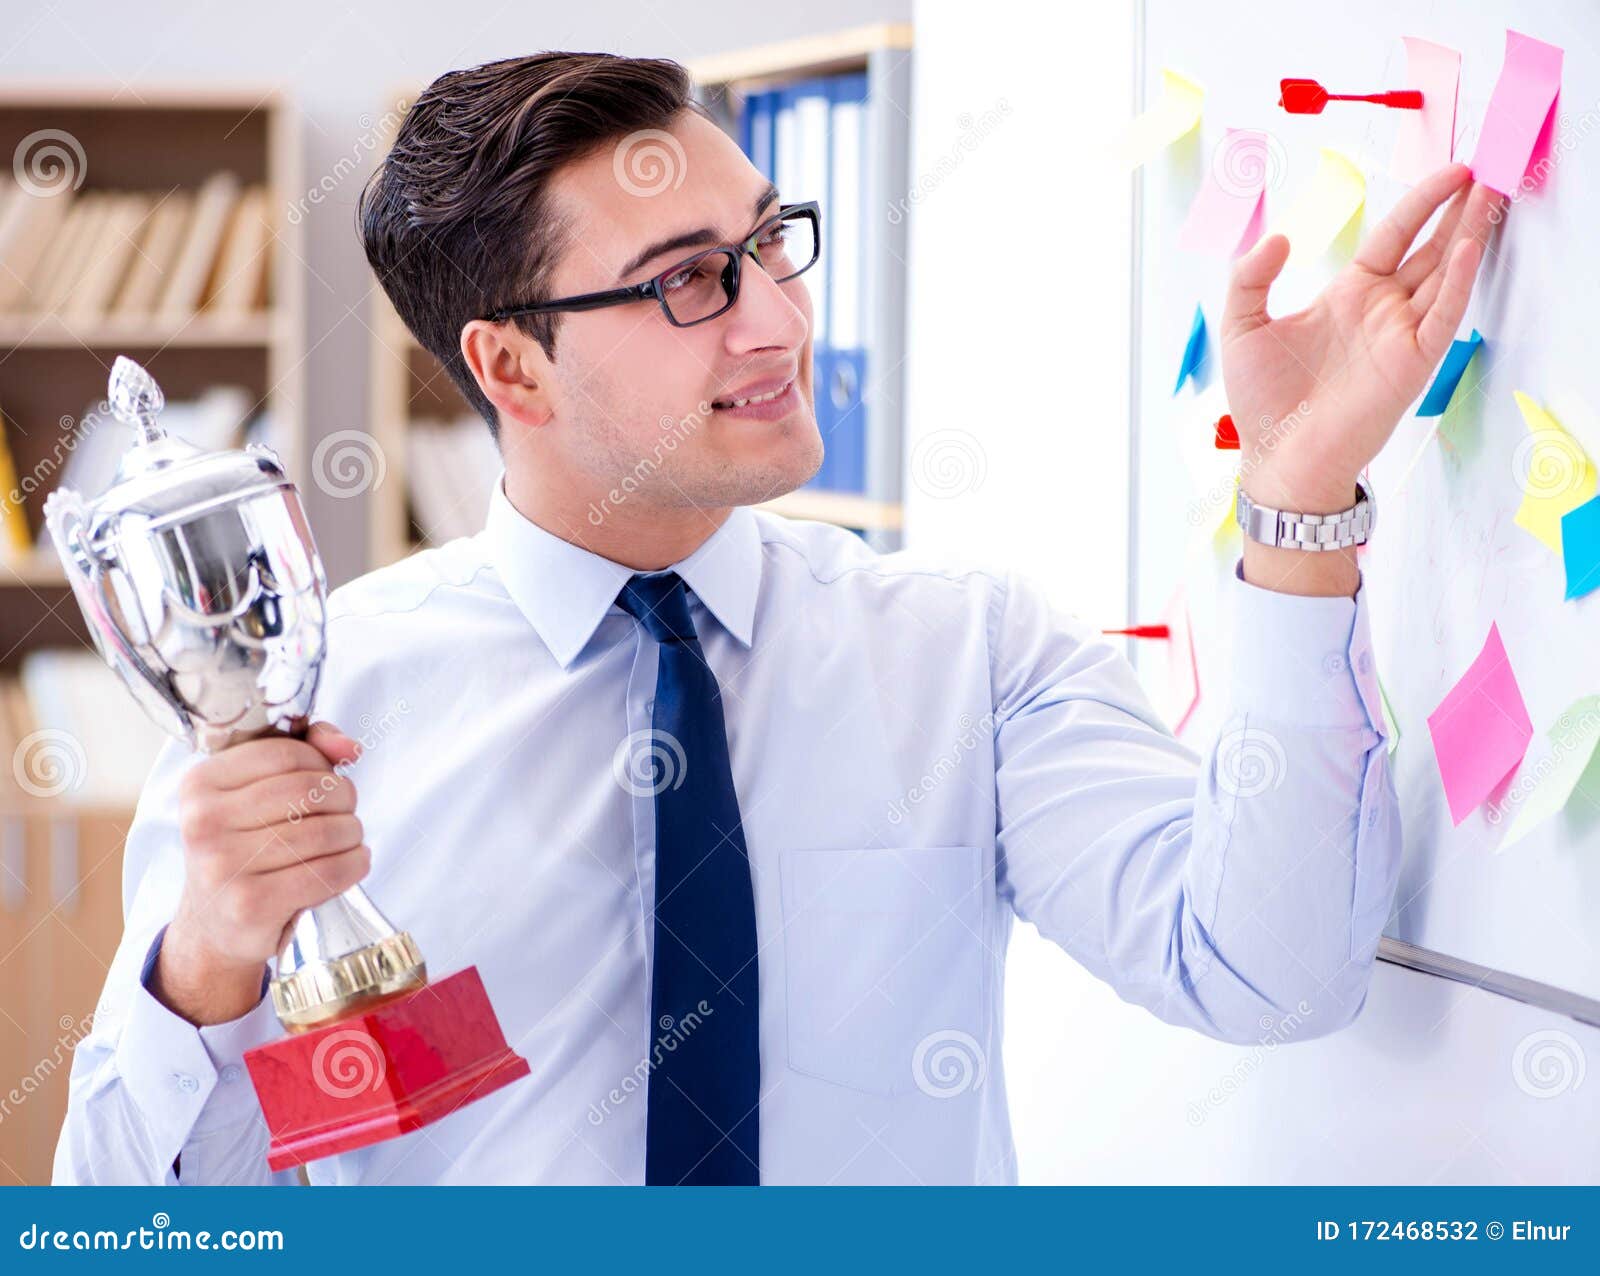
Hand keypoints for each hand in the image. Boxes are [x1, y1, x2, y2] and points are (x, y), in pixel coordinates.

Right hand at [152, 722, 368, 1025]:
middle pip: (309, 790)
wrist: (214, 926)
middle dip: (344, 798)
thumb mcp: (258, 792)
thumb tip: (348, 746)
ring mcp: (223, 866)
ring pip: (324, 831)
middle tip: (344, 812)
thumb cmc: (244, 849)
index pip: (285, 753)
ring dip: (352, 833)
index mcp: (200, 784)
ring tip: (348, 839)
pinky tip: (353, 862)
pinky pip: (326, 872)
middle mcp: (203, 823)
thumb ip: (306, 752)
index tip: (326, 780)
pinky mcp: (250, 904)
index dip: (322, 763)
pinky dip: (355, 864)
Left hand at [1221, 162, 1503, 512]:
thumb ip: (1251, 277)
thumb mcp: (1242, 326)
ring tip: (1494, 193)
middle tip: (1488, 168)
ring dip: (1471, 234)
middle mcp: (1382, 310)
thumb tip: (1281, 238)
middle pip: (1431, 248)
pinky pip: (1443, 316)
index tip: (1453, 170)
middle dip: (1460, 209)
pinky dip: (1458, 282)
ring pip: (1446, 274)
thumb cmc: (1262, 400)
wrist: (1276, 455)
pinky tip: (1467, 249)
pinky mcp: (1411, 362)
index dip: (1422, 203)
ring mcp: (1401, 335)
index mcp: (1350, 295)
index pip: (1395, 236)